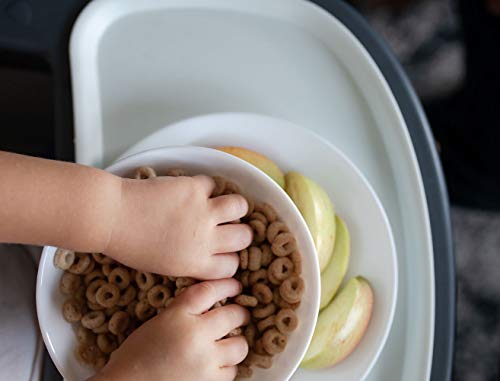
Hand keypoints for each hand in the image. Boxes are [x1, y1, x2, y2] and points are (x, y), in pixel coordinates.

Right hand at [91, 279, 248, 380]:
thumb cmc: (137, 354)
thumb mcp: (159, 321)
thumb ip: (185, 311)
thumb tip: (216, 303)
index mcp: (177, 314)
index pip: (209, 290)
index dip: (227, 285)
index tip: (235, 285)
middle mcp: (194, 334)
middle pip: (233, 315)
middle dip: (240, 315)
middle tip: (240, 316)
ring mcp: (204, 360)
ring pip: (239, 346)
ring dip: (235, 344)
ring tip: (228, 344)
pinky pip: (231, 372)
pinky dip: (225, 368)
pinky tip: (214, 365)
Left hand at [105, 175, 251, 278]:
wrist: (112, 216)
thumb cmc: (130, 245)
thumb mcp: (163, 267)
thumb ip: (190, 263)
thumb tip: (207, 256)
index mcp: (196, 263)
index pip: (231, 266)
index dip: (231, 259)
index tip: (226, 252)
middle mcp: (205, 239)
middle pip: (243, 237)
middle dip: (239, 233)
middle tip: (228, 227)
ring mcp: (202, 211)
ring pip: (239, 206)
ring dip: (234, 206)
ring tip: (225, 205)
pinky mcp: (194, 188)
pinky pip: (212, 184)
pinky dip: (205, 186)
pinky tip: (194, 190)